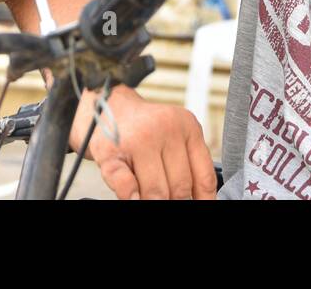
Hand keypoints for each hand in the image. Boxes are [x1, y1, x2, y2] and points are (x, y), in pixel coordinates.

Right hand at [69, 85, 216, 198]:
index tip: (196, 204)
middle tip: (165, 196)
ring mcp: (136, 140)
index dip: (202, 199)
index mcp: (187, 126)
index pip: (204, 176)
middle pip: (180, 187)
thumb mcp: (177, 136)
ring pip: (156, 192)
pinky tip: (133, 195)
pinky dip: (131, 196)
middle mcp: (164, 129)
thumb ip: (190, 164)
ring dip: (151, 199)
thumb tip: (199, 200)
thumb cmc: (146, 129)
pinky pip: (127, 186)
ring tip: (146, 192)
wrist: (107, 106)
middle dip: (172, 199)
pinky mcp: (110, 153)